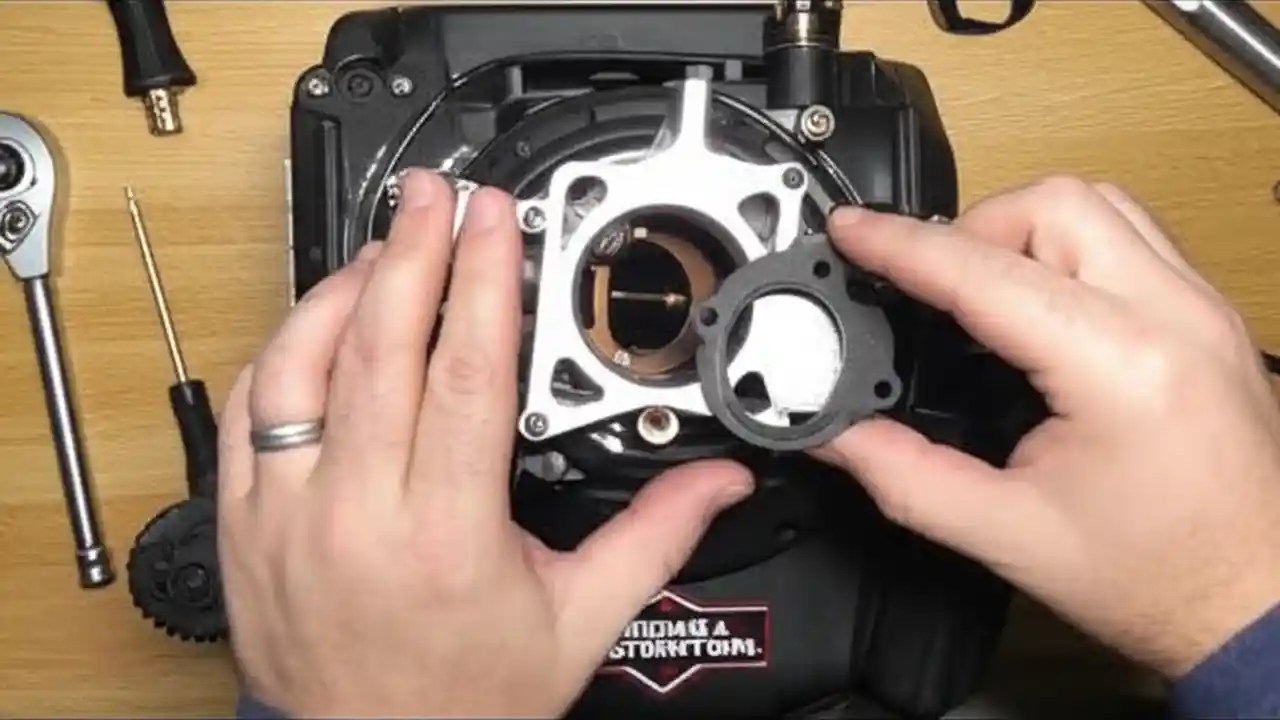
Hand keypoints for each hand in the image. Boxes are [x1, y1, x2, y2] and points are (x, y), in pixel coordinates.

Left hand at [216, 170, 752, 716]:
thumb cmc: (464, 701)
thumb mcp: (577, 624)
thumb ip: (652, 538)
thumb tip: (715, 483)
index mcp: (448, 538)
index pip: (464, 379)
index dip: (482, 284)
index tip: (494, 224)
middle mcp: (356, 518)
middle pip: (378, 350)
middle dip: (411, 252)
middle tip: (435, 196)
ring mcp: (286, 517)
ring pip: (298, 368)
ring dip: (343, 290)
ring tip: (385, 245)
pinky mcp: (243, 523)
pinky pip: (248, 411)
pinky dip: (283, 349)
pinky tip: (322, 321)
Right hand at [822, 176, 1279, 677]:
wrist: (1257, 604)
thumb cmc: (1158, 578)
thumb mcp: (1006, 534)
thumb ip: (904, 476)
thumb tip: (836, 434)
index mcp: (1122, 371)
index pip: (989, 273)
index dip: (904, 247)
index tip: (852, 232)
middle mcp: (1175, 318)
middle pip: (1054, 204)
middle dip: (971, 228)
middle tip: (928, 284)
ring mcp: (1204, 309)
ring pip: (1099, 203)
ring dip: (1024, 227)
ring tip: (981, 288)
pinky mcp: (1211, 315)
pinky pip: (1134, 234)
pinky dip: (1070, 244)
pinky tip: (1039, 299)